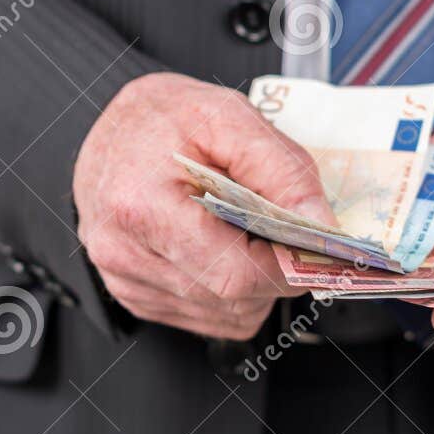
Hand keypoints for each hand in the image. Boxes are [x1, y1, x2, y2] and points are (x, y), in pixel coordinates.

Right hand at [74, 72, 336, 340]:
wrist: (112, 123)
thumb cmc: (163, 116)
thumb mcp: (229, 116)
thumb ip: (283, 170)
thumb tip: (321, 226)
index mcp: (143, 207)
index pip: (235, 274)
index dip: (288, 267)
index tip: (317, 248)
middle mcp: (124, 252)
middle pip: (233, 300)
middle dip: (275, 271)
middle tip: (286, 231)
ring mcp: (124, 279)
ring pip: (224, 316)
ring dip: (254, 285)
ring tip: (247, 233)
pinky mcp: (132, 294)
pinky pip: (204, 318)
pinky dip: (228, 292)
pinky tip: (222, 248)